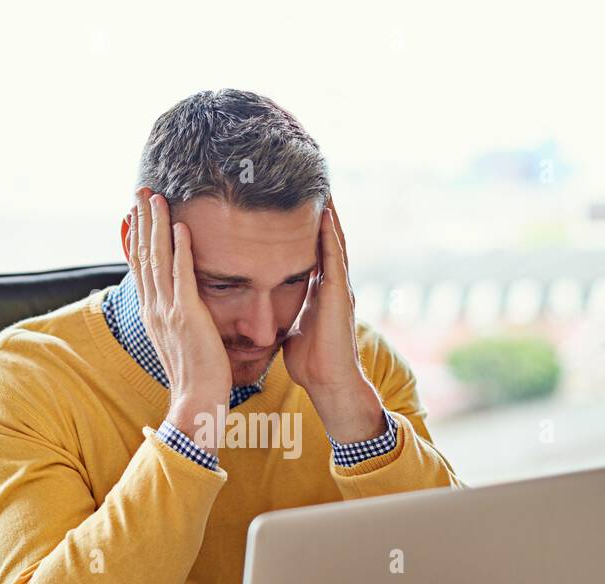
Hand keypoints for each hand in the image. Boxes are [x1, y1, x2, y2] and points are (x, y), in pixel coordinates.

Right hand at [127, 188, 230, 450]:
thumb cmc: (195, 375)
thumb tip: (179, 302)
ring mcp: (167, 311)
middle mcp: (153, 308)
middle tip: (142, 192)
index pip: (140, 266)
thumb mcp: (180, 340)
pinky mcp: (187, 316)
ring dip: (157, 226)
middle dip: (142, 221)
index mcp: (151, 313)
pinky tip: (181, 227)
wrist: (196, 401)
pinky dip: (180, 250)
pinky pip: (182, 276)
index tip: (136, 211)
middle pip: (144, 255)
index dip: (137, 236)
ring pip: (158, 259)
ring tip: (157, 198)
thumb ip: (177, 316)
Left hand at [283, 197, 386, 442]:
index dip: (304, 225)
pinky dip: (330, 235)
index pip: (312, 249)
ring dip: (328, 213)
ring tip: (321, 184)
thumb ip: (285, 313)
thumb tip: (266, 311)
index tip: (293, 200)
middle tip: (311, 179)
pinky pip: (334, 258)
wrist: (330, 384)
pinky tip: (325, 214)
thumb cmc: (311, 363)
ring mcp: (338, 288)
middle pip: (326, 238)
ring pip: (333, 241)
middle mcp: (332, 284)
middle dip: (320, 210)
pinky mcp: (338, 295)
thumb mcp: (292, 329)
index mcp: (319, 291)